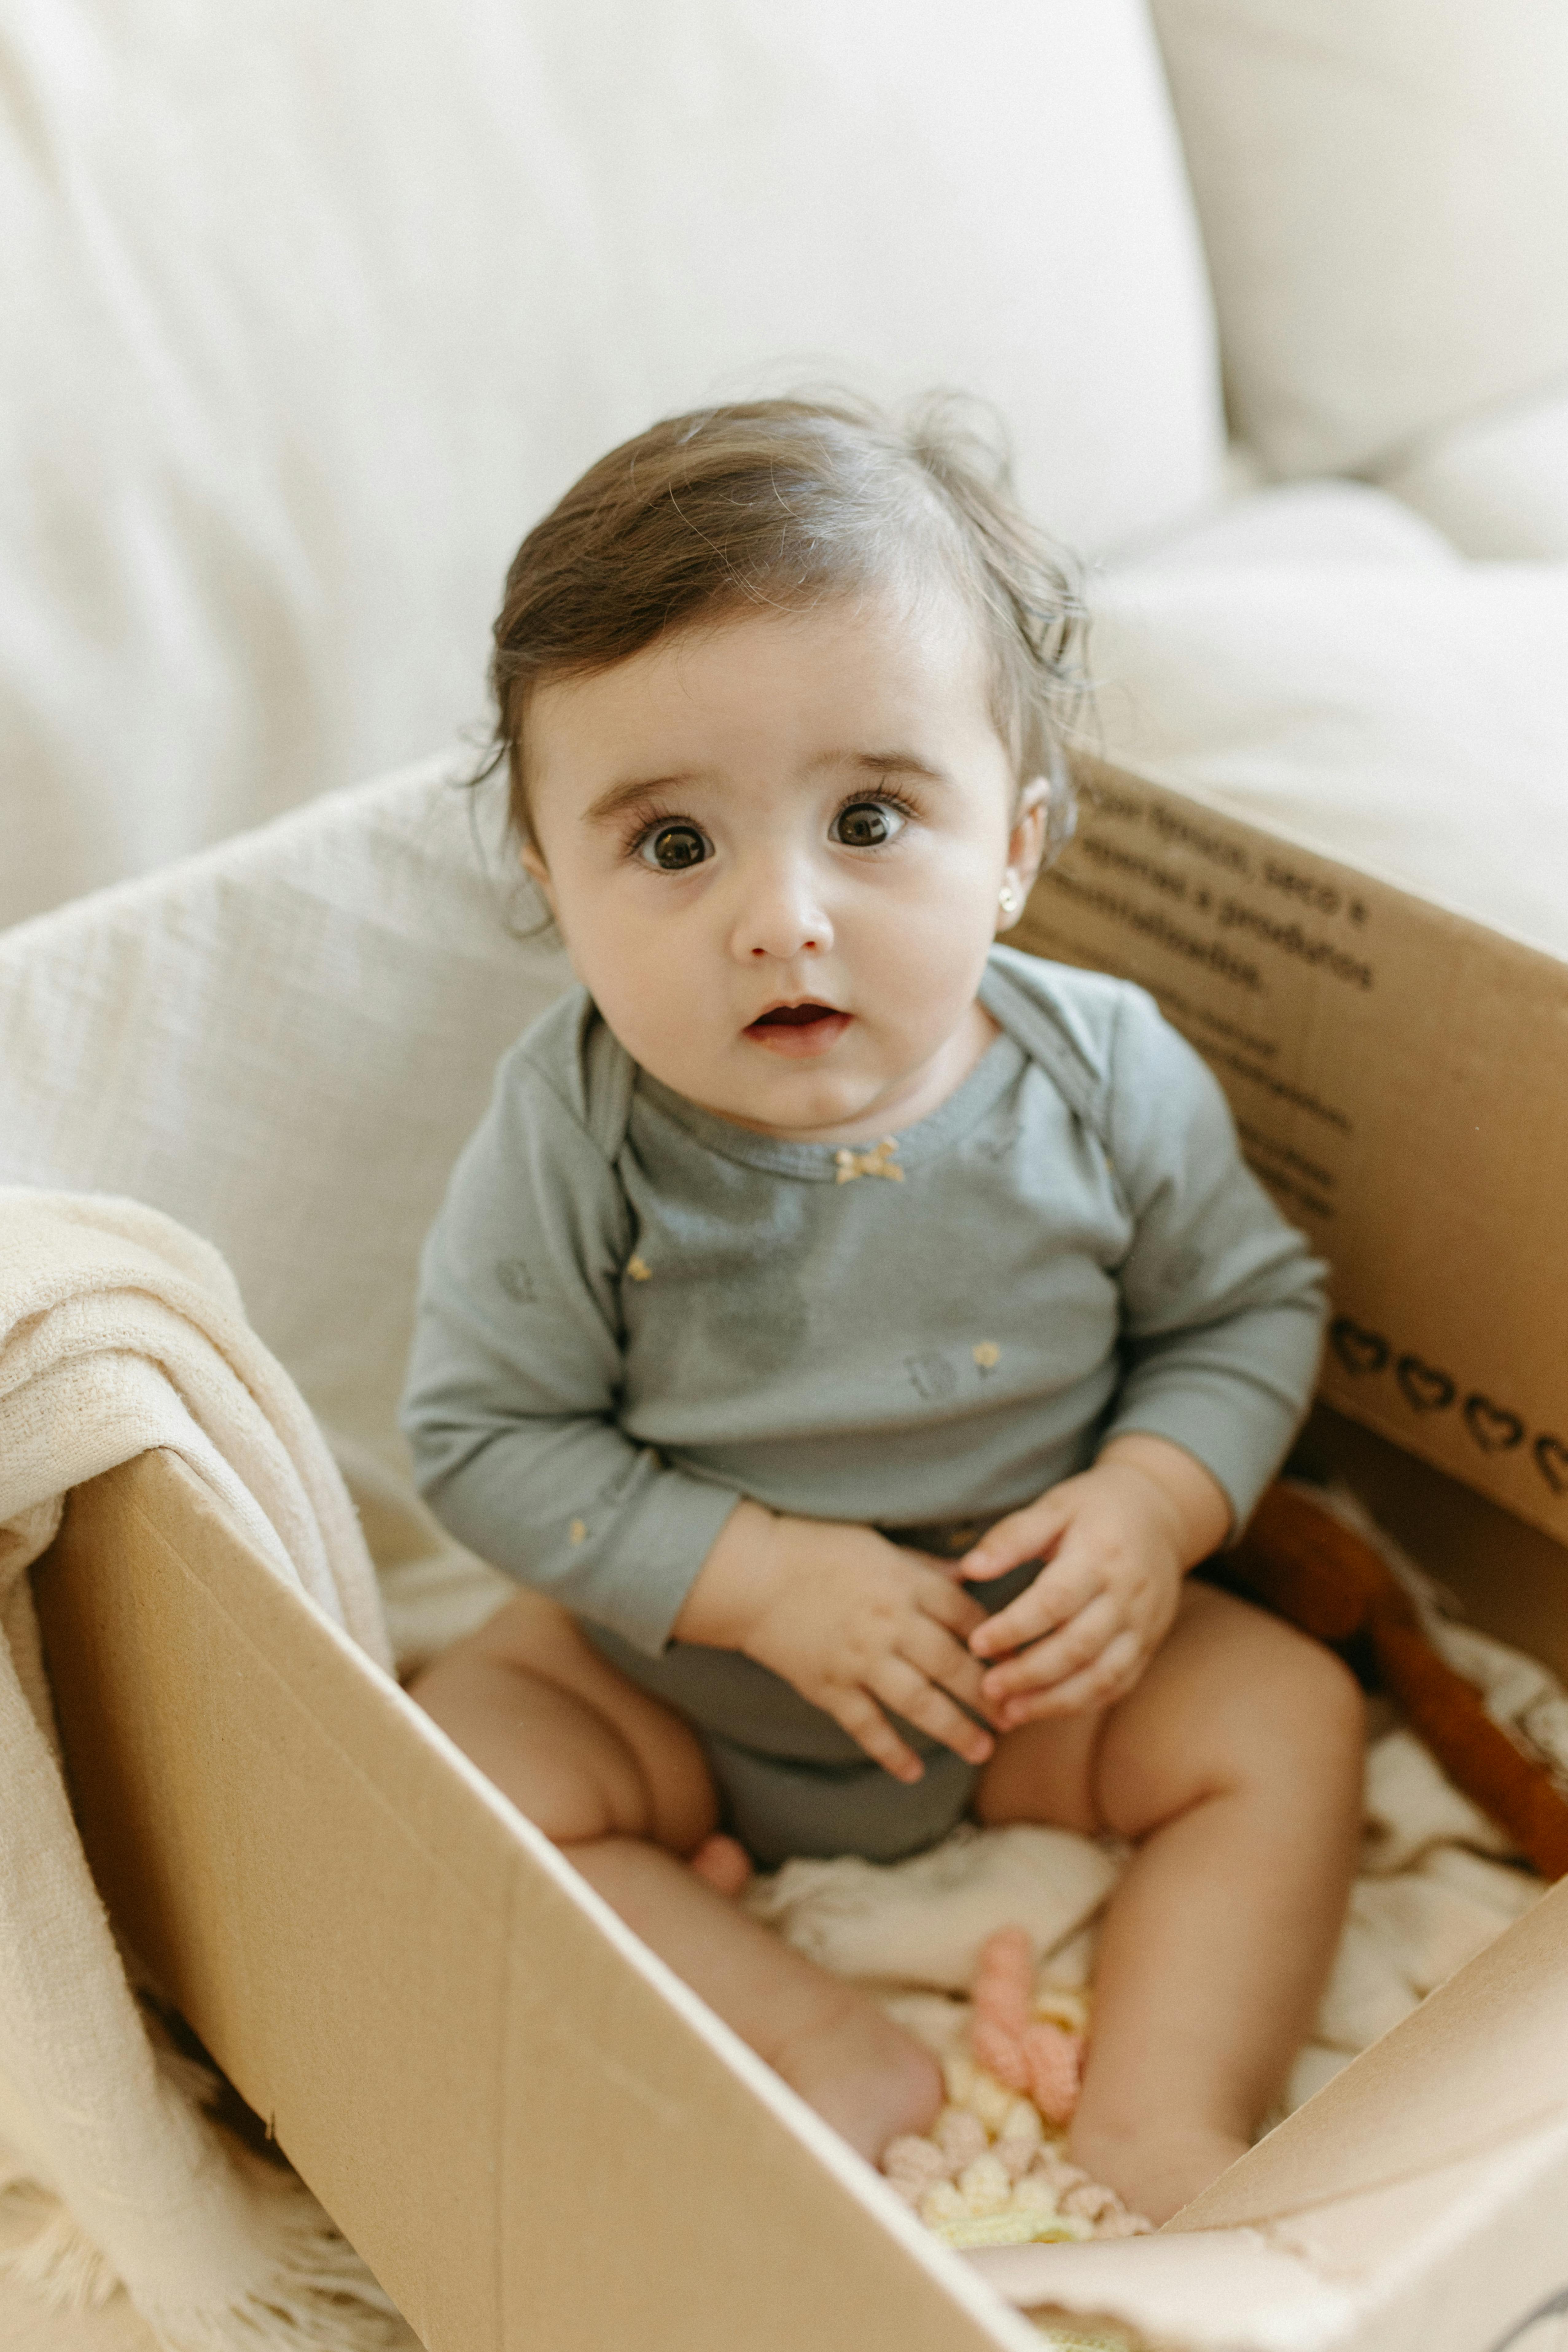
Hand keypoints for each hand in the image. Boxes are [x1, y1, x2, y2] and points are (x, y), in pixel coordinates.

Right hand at [673, 1502, 996, 1782]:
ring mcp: (859, 1660)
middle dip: (989, 1696)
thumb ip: (927, 1568)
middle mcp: (890, 1624)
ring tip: (983, 1750)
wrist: (751, 1573)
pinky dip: (891, 1753)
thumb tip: (973, 1576)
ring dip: (955, 1731)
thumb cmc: (816, 1548)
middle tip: (1014, 1719)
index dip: (999, 1642)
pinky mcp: (829, 1688)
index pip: (967, 1618)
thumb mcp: (879, 1545)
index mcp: (906, 1584)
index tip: (1022, 1661)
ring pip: (919, 1703)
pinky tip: (913, 1773)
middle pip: (953, 1666)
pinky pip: (867, 1728)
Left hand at [961, 1435, 1230, 1726]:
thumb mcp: (1054, 1506)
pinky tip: (1043, 1708)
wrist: (1161, 1514)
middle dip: (1030, 1674)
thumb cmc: (1095, 1508)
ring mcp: (1142, 1624)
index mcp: (1100, 1555)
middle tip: (987, 1689)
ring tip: (1010, 1713)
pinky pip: (1118, 1684)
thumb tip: (969, 1568)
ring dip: (1054, 1701)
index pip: (1055, 1601)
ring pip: (1103, 1676)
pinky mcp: (1148, 1644)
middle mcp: (1127, 1595)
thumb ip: (1012, 1537)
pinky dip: (1081, 1703)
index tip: (976, 1644)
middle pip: (1078, 1647)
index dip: (1015, 1627)